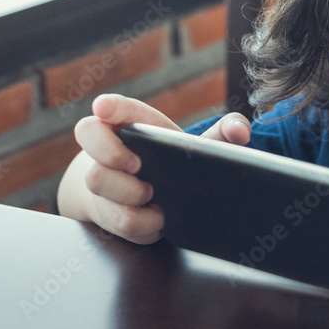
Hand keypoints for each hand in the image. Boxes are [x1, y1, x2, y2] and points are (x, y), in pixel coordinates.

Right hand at [67, 93, 250, 242]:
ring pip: (97, 181)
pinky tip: (158, 220)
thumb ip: (220, 135)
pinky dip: (141, 223)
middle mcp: (105, 147)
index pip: (112, 106)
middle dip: (113, 153)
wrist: (144, 198)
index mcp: (130, 123)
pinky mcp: (102, 210)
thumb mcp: (192, 147)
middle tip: (138, 166)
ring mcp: (98, 177)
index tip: (104, 106)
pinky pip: (115, 219)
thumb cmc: (168, 163)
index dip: (108, 105)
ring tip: (155, 198)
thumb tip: (239, 130)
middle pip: (89, 136)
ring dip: (130, 194)